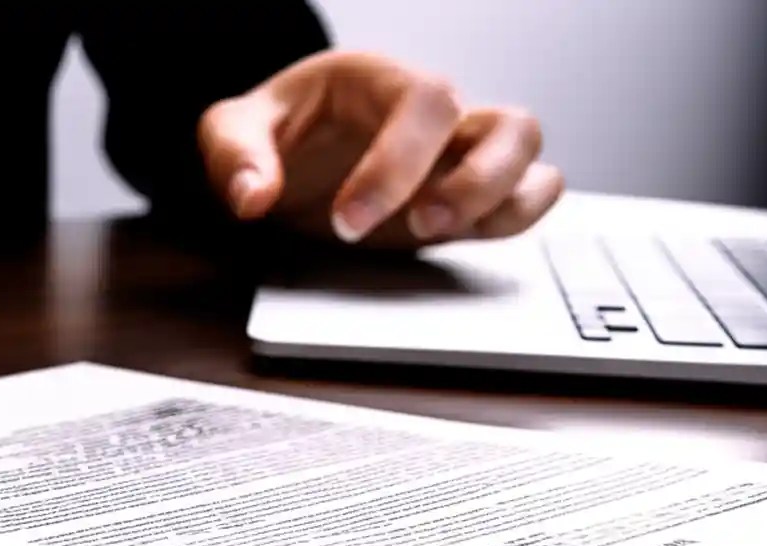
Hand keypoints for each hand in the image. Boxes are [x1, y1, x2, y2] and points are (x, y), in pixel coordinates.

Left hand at [198, 51, 563, 247]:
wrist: (292, 151)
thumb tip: (251, 196)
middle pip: (511, 126)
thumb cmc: (277, 130)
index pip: (424, 103)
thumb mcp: (234, 130)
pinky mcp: (469, 201)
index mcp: (382, 81)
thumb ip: (235, 155)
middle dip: (475, 185)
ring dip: (505, 205)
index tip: (350, 220)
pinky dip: (511, 224)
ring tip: (439, 237)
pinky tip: (456, 242)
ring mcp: (461, 157)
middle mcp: (438, 116)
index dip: (398, 164)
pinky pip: (526, 200)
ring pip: (533, 163)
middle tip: (421, 229)